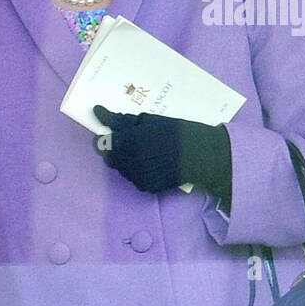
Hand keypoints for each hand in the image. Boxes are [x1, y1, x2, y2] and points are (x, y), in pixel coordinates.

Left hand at [93, 105, 230, 199]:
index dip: (101, 133)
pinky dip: (137, 167)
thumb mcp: (152, 120)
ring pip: (121, 167)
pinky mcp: (146, 186)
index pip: (102, 142)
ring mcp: (137, 177)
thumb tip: (108, 118)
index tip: (102, 122)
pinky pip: (134, 176)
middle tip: (122, 137)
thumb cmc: (179, 132)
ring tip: (139, 148)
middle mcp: (129, 162)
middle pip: (108, 157)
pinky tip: (149, 160)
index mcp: (129, 142)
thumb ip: (127, 122)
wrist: (202, 156)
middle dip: (112, 146)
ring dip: (124, 157)